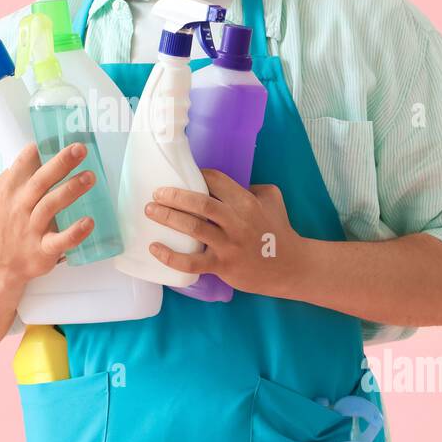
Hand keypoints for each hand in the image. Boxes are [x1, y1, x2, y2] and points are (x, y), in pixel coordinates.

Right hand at [0, 141, 98, 287]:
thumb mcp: (1, 195)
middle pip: (40, 181)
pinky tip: (88, 222)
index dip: (40, 150)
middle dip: (61, 163)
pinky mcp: (42, 250)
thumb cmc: (4, 224)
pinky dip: (74, 232)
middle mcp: (19, 207)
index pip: (23, 163)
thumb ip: (18, 174)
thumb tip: (38, 150)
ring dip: (71, 190)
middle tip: (80, 149)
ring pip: (50, 206)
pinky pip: (59, 241)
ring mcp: (30, 229)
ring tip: (90, 177)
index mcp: (9, 189)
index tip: (60, 137)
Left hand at [143, 168, 308, 297]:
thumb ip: (250, 187)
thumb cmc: (278, 230)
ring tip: (150, 211)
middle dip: (174, 196)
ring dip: (168, 218)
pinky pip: (192, 262)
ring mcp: (229, 244)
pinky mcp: (223, 265)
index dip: (196, 175)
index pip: (215, 181)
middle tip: (156, 193)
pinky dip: (171, 256)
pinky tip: (155, 248)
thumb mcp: (272, 199)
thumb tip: (224, 183)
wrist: (291, 266)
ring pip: (193, 228)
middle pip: (200, 203)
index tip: (179, 175)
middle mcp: (236, 221)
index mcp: (247, 201)